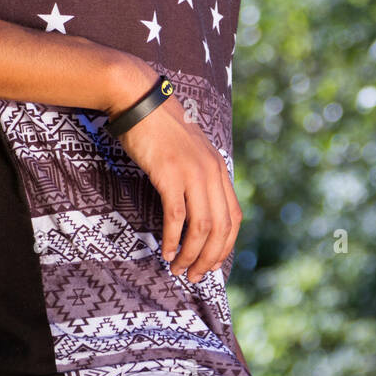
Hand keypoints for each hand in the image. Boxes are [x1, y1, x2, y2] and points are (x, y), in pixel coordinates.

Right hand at [105, 58, 241, 282]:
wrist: (140, 100)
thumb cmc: (159, 128)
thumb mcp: (190, 151)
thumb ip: (198, 175)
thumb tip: (197, 208)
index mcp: (219, 169)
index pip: (234, 218)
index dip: (224, 247)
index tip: (210, 264)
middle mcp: (212, 172)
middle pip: (221, 228)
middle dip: (209, 258)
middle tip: (194, 276)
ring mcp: (192, 173)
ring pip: (201, 227)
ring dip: (191, 254)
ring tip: (178, 269)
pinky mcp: (170, 174)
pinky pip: (177, 216)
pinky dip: (173, 239)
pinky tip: (166, 250)